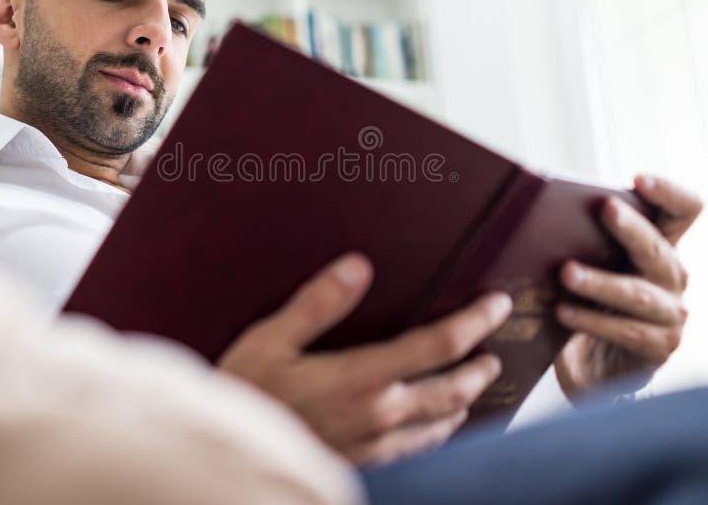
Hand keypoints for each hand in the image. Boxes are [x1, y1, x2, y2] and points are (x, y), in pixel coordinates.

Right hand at [219, 253, 511, 464]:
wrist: (233, 462)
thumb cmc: (248, 393)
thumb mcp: (271, 340)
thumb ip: (317, 303)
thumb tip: (357, 266)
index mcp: (362, 378)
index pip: (438, 346)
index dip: (474, 322)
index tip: (496, 305)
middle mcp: (380, 414)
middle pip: (453, 390)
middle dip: (480, 369)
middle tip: (494, 353)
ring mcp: (377, 444)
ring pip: (442, 425)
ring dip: (465, 401)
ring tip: (475, 385)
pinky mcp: (367, 463)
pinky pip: (418, 449)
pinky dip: (439, 431)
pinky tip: (437, 425)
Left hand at [554, 175, 702, 399]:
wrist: (589, 367)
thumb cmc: (584, 303)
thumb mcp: (582, 263)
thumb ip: (574, 237)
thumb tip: (530, 204)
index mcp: (657, 246)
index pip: (683, 211)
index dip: (668, 192)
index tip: (637, 180)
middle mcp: (671, 277)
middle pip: (658, 248)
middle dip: (631, 228)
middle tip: (605, 209)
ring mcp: (669, 314)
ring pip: (638, 293)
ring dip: (601, 281)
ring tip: (566, 272)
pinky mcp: (656, 348)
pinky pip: (626, 332)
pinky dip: (592, 321)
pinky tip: (563, 313)